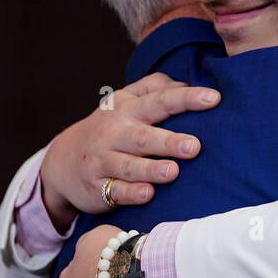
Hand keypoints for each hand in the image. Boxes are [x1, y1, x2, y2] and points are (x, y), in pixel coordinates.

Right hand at [39, 72, 220, 230]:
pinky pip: (115, 192)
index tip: (214, 99)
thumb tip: (187, 83)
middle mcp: (115, 133)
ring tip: (173, 171)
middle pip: (144, 137)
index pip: (160, 101)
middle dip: (169, 141)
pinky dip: (130, 193)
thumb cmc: (111, 128)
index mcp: (128, 110)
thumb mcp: (126, 101)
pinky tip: (148, 194)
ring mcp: (103, 160)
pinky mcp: (97, 187)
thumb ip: (155, 88)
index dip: (187, 99)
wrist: (63, 161)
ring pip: (128, 166)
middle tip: (195, 146)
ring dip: (151, 169)